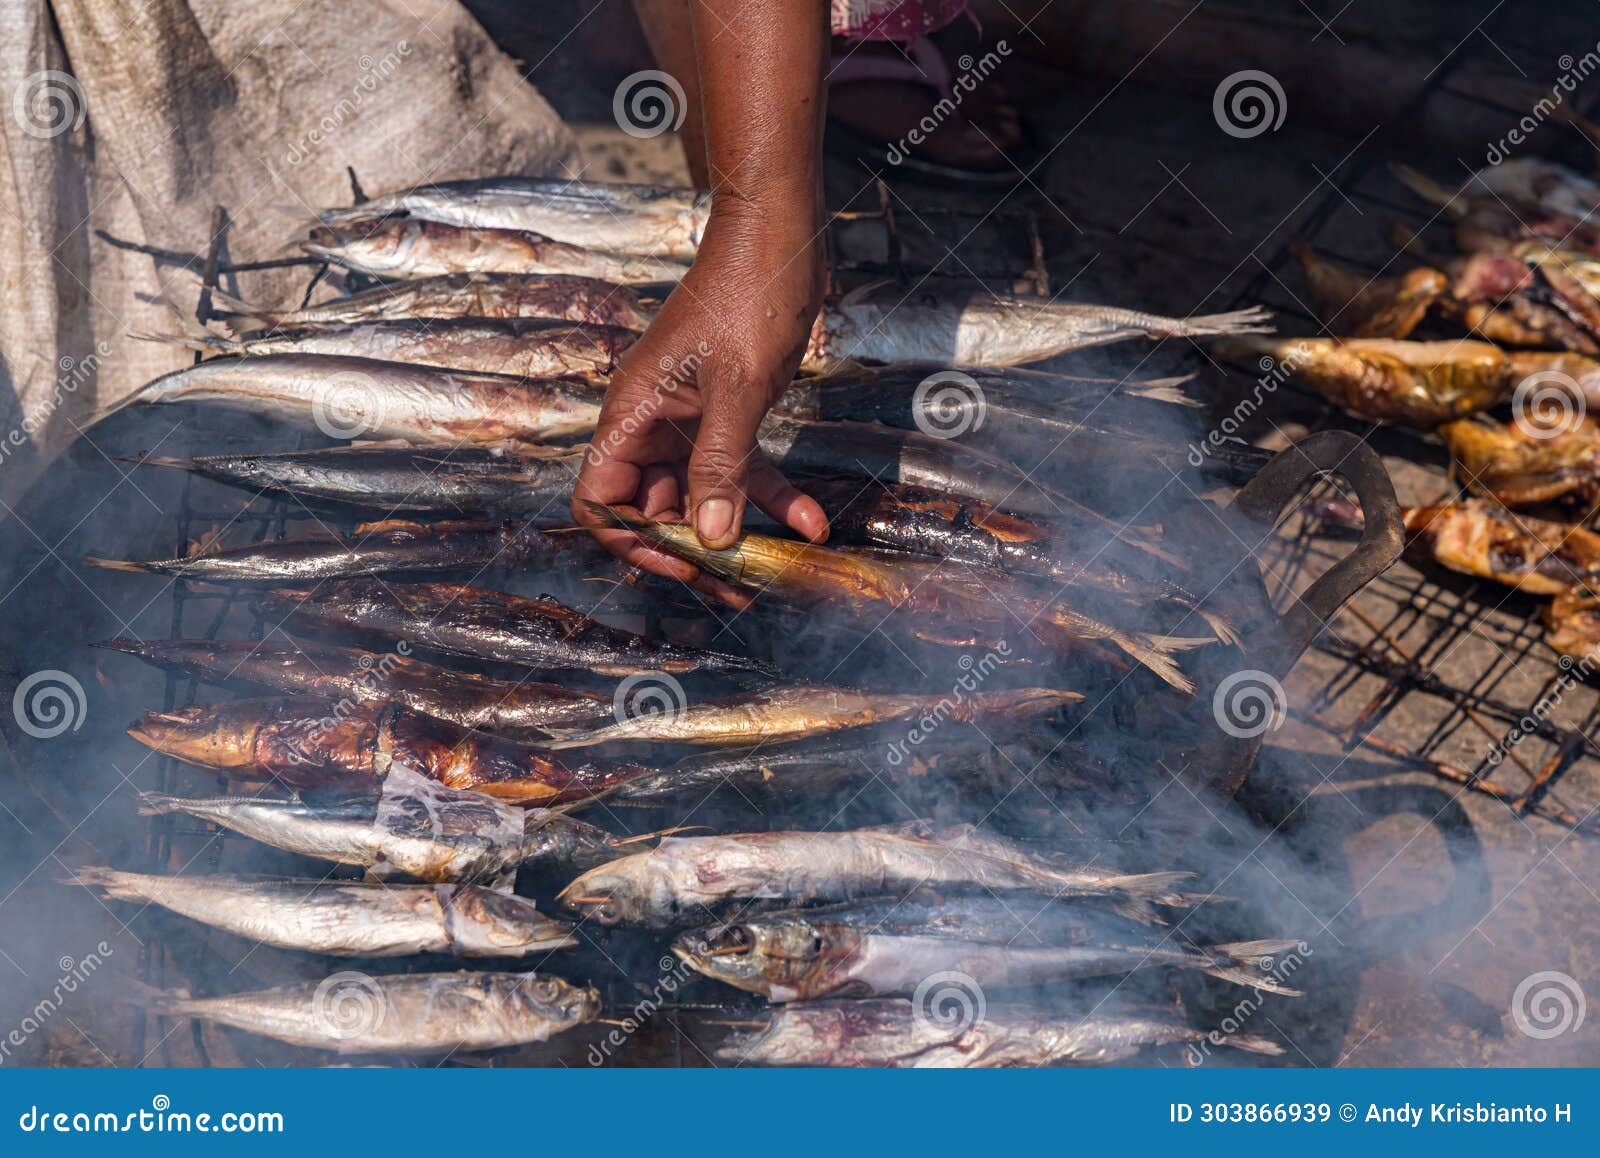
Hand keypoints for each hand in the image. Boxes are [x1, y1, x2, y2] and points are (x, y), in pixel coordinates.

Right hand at [572, 207, 828, 584]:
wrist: (781, 233)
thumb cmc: (748, 295)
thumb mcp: (738, 389)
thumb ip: (721, 467)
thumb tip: (711, 540)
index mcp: (632, 413)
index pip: (601, 498)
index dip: (632, 539)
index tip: (682, 561)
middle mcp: (653, 422)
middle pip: (653, 507)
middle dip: (693, 549)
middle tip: (735, 587)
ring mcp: (690, 419)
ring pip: (702, 494)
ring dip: (736, 532)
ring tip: (770, 574)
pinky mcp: (728, 412)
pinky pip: (741, 468)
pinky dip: (771, 497)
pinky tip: (809, 520)